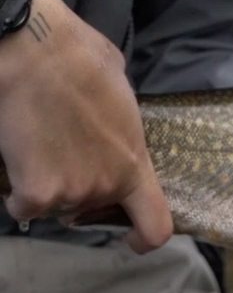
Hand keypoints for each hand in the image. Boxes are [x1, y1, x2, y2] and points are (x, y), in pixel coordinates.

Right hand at [0, 0, 171, 252]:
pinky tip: (18, 157)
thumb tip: (118, 128)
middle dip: (78, 190)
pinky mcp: (36, 193)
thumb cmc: (81, 62)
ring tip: (42, 144)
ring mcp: (72, 193)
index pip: (156, 226)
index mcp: (135, 165)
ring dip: (46, 185)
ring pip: (56, 205)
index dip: (143, 239)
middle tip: (64, 155)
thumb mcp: (123, 97)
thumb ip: (124, 131)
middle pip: (91, 208)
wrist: (36, 53)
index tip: (130, 237)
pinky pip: (23, 206)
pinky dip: (16, 190)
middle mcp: (108, 186)